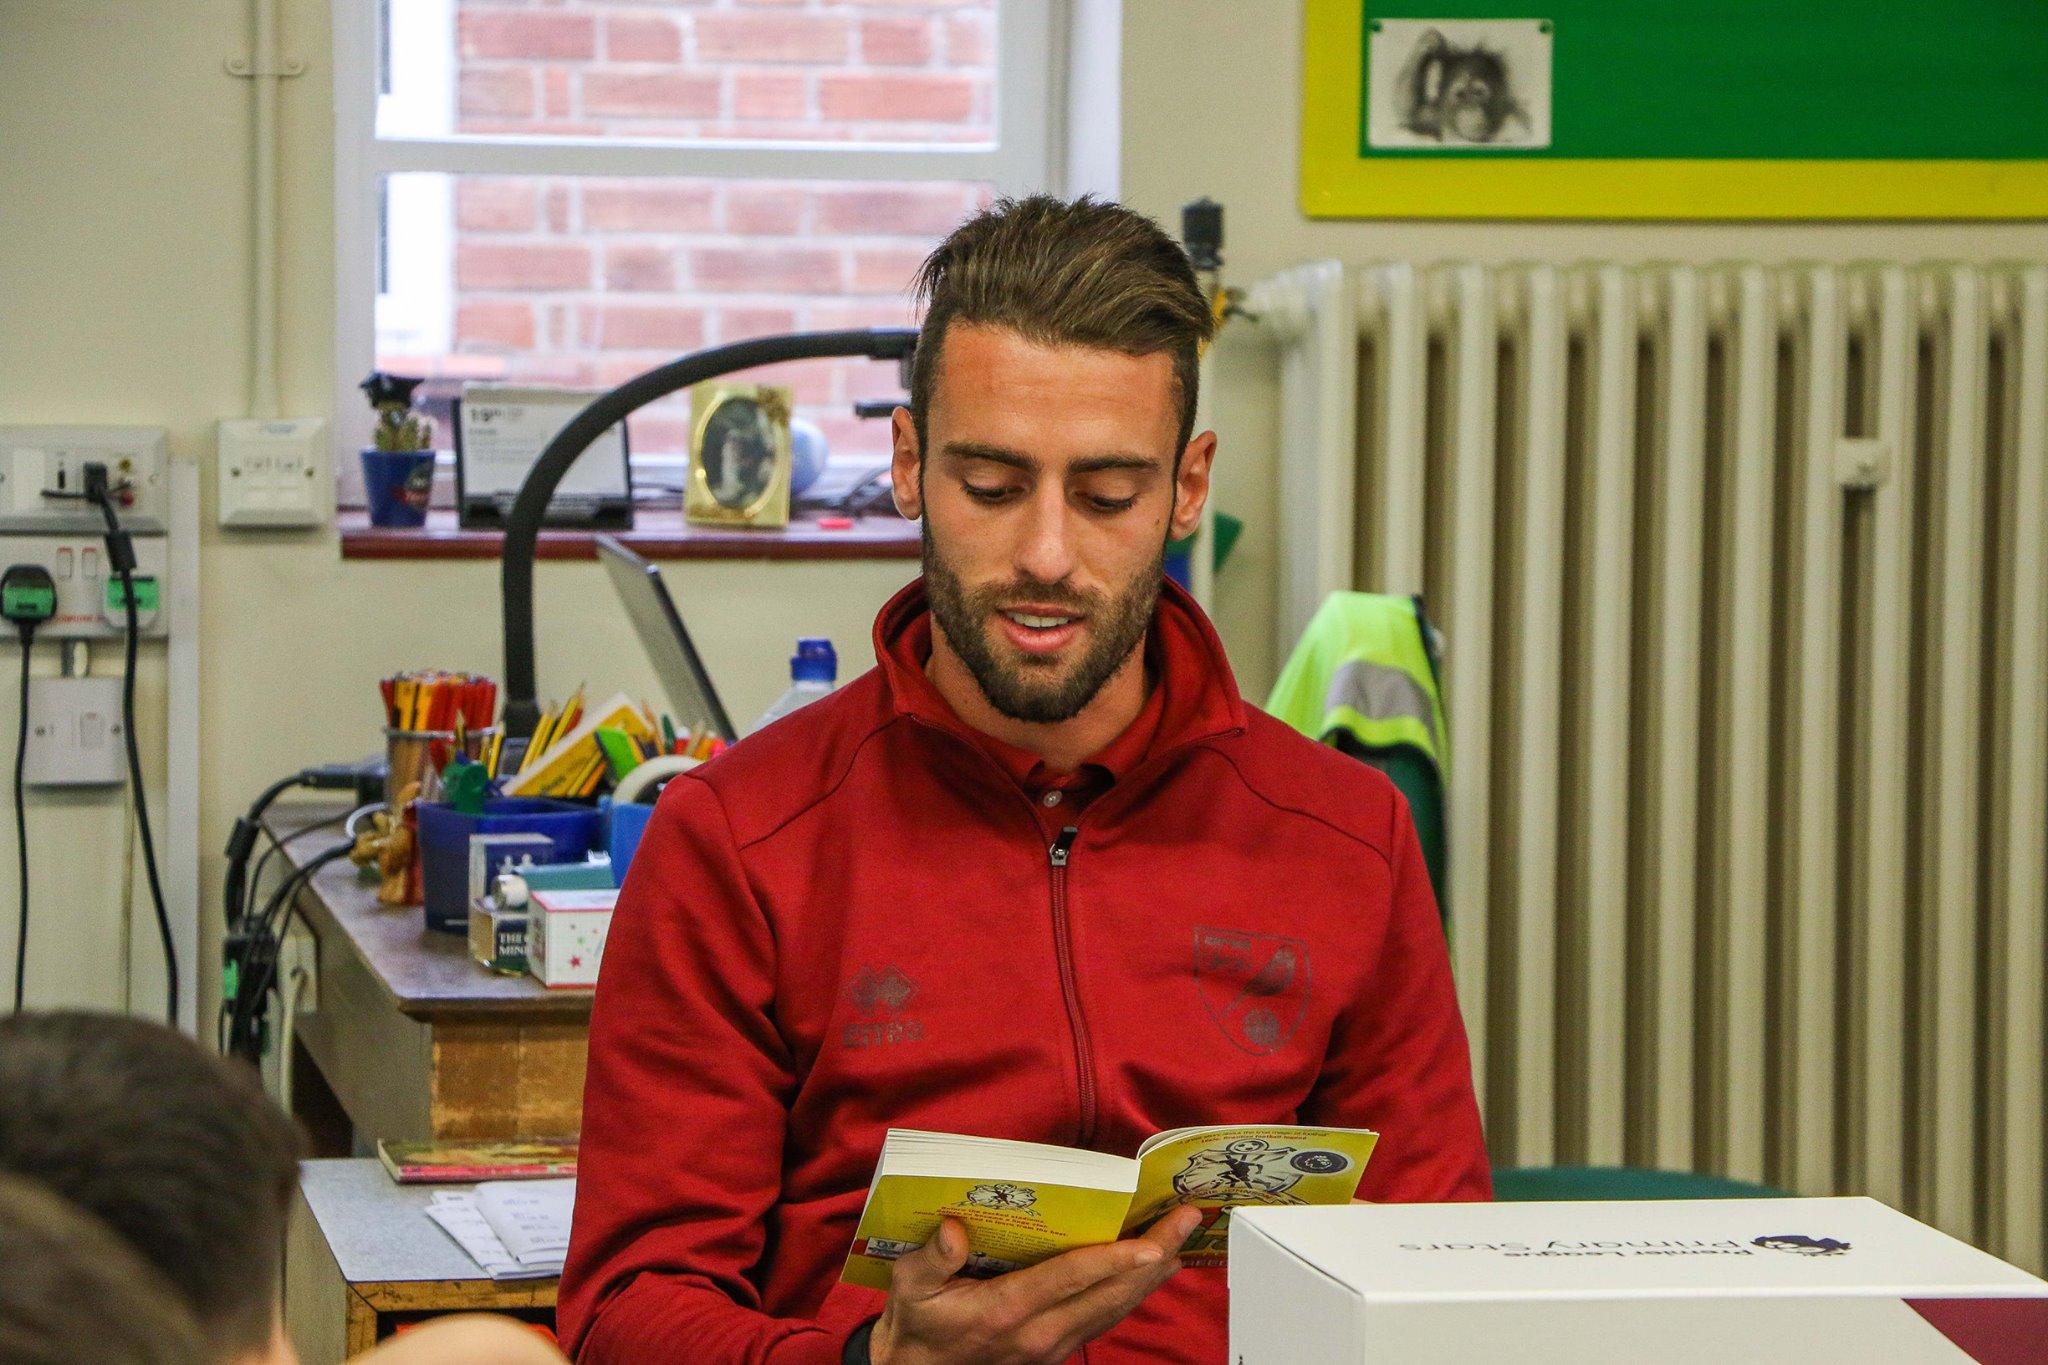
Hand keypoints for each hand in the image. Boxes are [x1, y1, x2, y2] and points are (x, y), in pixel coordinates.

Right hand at [868, 1206, 1203, 1364]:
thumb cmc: (917, 1327)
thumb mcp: (910, 1289)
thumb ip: (931, 1259)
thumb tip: (953, 1230)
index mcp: (1008, 1309)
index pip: (1072, 1279)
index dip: (1115, 1260)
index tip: (1153, 1243)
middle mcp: (1040, 1331)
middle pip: (1111, 1293)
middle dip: (1155, 1256)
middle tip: (1188, 1219)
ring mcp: (1053, 1345)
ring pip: (1115, 1308)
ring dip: (1151, 1275)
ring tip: (1182, 1239)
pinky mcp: (1057, 1350)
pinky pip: (1104, 1318)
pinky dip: (1131, 1292)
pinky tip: (1147, 1273)